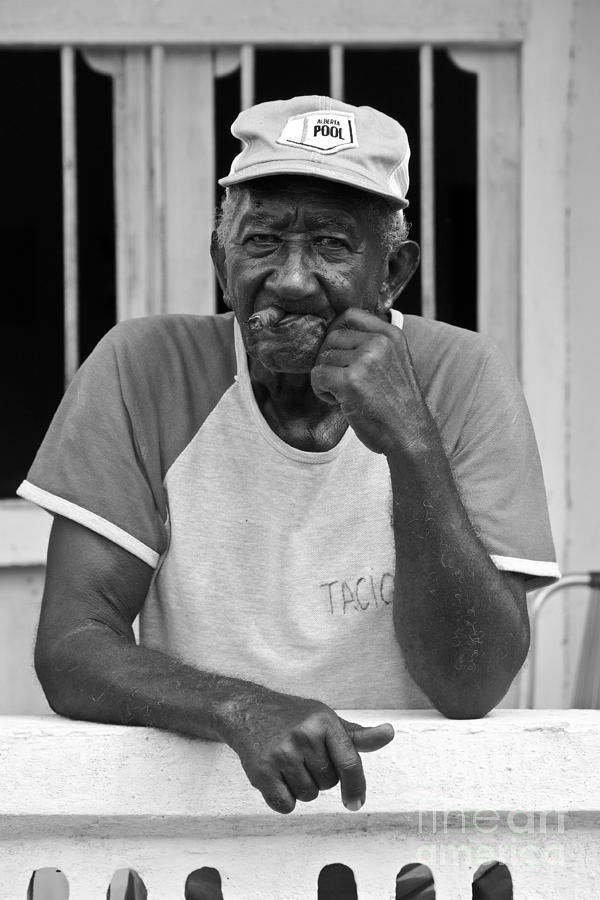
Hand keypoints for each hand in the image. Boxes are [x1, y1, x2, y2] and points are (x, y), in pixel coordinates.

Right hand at [227, 689, 393, 813]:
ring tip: (288, 763)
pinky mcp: (262, 771)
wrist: (248, 711)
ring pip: (309, 795)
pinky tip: (276, 776)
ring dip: (302, 787)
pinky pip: (286, 805)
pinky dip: (283, 798)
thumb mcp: (326, 720)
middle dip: (320, 776)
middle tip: (304, 756)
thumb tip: (389, 733)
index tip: (355, 803)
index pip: (350, 763)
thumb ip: (357, 736)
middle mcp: (304, 735)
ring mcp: (282, 753)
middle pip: (329, 783)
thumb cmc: (294, 718)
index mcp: (324, 722)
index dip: (356, 787)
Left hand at [311, 308, 428, 453]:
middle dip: (331, 360)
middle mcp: (379, 342)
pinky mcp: (350, 382)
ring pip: (323, 358)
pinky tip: (338, 402)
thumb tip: (334, 333)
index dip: (337, 331)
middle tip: (343, 382)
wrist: (410, 434)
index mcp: (391, 334)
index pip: (350, 314)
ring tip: (344, 394)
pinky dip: (321, 391)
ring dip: (327, 378)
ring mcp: (365, 361)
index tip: (339, 353)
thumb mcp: (395, 361)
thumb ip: (373, 343)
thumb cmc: (398, 404)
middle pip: (332, 337)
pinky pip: (317, 376)